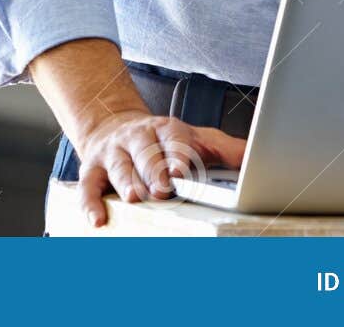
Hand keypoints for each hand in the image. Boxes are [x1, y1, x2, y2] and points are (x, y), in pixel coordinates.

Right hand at [73, 109, 245, 227]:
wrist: (114, 125)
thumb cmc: (163, 142)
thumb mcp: (195, 139)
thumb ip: (226, 149)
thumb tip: (256, 159)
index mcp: (166, 130)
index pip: (172, 139)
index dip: (176, 154)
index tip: (180, 170)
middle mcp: (137, 137)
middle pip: (144, 153)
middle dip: (153, 171)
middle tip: (162, 190)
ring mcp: (113, 152)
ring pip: (119, 167)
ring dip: (127, 183)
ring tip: (136, 199)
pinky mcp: (92, 169)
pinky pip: (88, 185)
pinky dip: (90, 203)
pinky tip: (97, 219)